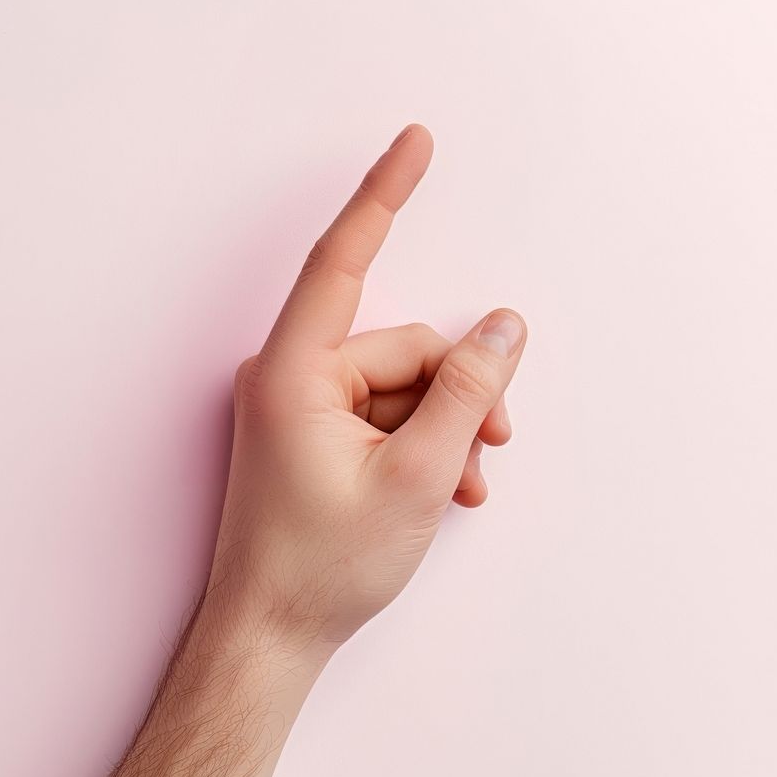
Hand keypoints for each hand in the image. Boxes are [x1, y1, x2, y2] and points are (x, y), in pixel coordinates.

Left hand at [209, 124, 527, 649]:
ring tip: (463, 487)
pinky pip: (382, 416)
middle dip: (458, 395)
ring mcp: (300, 408)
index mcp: (294, 373)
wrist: (271, 635)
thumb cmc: (325, 564)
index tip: (417, 141)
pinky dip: (420, 444)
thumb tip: (504, 326)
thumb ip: (465, 392)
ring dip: (444, 429)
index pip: (344, 260)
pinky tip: (445, 489)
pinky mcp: (312, 435)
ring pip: (400, 388)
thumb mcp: (418, 476)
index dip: (384, 195)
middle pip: (402, 351)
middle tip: (493, 448)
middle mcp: (290, 377)